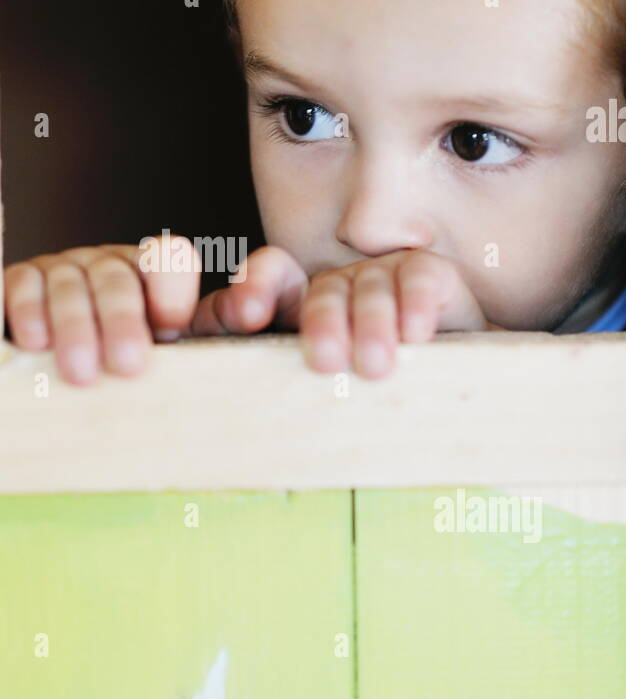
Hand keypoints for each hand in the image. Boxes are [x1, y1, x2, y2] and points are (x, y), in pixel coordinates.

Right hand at [3, 237, 201, 384]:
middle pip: (118, 276)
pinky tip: (34, 341)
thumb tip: (251, 316)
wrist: (49, 385)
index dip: (171, 288)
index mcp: (153, 278)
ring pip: (71, 282)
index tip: (172, 325)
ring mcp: (63, 269)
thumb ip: (213, 341)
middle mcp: (109, 265)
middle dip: (123, 318)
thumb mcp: (175, 363)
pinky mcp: (20, 280)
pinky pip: (22, 283)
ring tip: (81, 373)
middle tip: (129, 366)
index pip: (169, 261)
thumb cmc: (124, 380)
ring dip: (76, 325)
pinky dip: (28, 309)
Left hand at [192, 246, 491, 378]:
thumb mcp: (322, 403)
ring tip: (376, 366)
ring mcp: (382, 277)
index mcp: (300, 311)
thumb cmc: (376, 406)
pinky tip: (415, 333)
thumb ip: (283, 395)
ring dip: (371, 322)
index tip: (248, 316)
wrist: (457, 394)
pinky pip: (418, 276)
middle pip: (320, 291)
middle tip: (325, 362)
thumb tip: (241, 423)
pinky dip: (416, 300)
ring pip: (369, 286)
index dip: (253, 288)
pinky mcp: (428, 275)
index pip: (268, 283)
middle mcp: (338, 289)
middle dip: (321, 321)